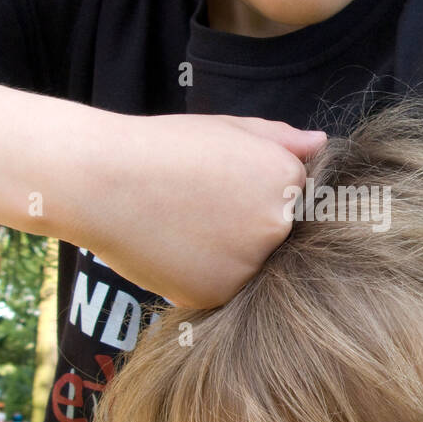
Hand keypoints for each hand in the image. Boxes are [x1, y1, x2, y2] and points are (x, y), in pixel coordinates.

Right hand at [81, 113, 327, 305]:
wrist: (101, 180)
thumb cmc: (162, 147)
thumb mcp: (227, 128)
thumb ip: (280, 139)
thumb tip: (321, 144)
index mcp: (286, 179)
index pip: (296, 197)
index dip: (257, 192)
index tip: (224, 186)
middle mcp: (276, 224)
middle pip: (275, 235)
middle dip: (246, 224)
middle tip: (199, 206)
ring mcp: (248, 263)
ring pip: (250, 265)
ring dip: (228, 252)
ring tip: (184, 224)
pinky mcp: (217, 293)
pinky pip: (222, 287)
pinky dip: (202, 274)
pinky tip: (174, 247)